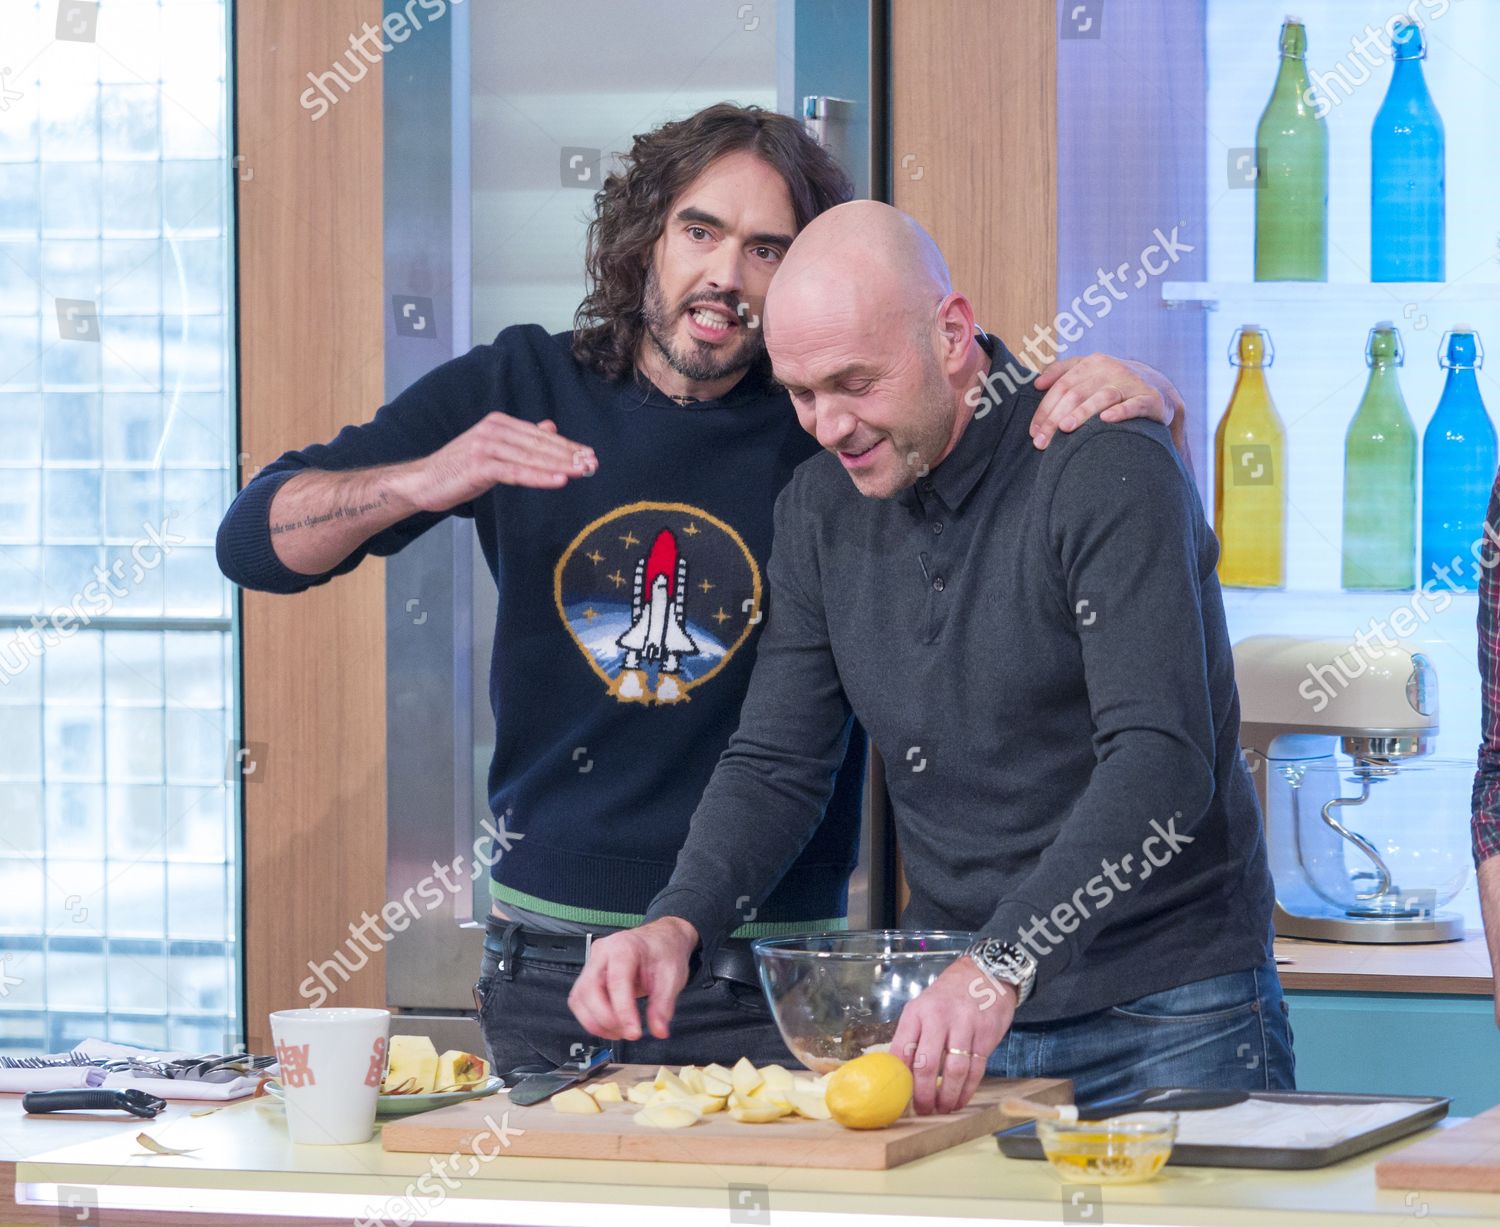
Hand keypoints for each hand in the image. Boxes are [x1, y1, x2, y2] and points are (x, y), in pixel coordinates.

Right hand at [393, 412, 596, 513]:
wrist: (423, 481)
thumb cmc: (459, 468)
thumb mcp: (493, 449)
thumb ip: (521, 439)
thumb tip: (549, 426)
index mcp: (499, 423)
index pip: (540, 436)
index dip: (567, 446)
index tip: (589, 456)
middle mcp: (494, 430)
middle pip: (540, 445)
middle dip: (569, 455)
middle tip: (594, 465)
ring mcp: (486, 446)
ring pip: (532, 457)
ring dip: (561, 465)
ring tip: (584, 471)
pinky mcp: (480, 466)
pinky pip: (516, 472)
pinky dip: (540, 476)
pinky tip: (560, 480)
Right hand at [567, 917, 698, 1041]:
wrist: (660, 940)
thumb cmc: (664, 953)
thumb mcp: (673, 976)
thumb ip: (663, 1005)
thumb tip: (659, 1031)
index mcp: (625, 947)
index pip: (616, 981)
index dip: (623, 1011)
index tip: (634, 1033)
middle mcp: (602, 953)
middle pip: (588, 990)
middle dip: (605, 1019)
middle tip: (628, 1033)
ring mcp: (591, 963)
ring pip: (579, 998)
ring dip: (595, 1023)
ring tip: (620, 1032)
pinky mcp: (587, 976)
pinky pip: (579, 1001)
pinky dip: (591, 1019)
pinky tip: (611, 1026)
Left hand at [889, 956, 1015, 1114]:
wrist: (984, 974)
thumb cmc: (948, 997)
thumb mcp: (923, 1007)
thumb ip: (913, 1036)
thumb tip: (900, 1072)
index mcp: (916, 1012)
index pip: (901, 1050)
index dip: (899, 1079)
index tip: (899, 1097)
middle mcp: (937, 1018)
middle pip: (926, 1064)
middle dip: (923, 1094)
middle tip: (923, 1110)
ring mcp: (963, 1026)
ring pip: (953, 1070)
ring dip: (947, 1096)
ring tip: (943, 1109)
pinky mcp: (985, 1035)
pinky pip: (975, 1069)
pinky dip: (967, 1090)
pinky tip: (960, 1099)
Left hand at [1029, 355, 1185, 454]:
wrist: (1158, 388)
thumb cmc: (1113, 384)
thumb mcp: (1090, 373)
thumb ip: (1062, 372)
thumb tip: (1037, 384)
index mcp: (1092, 363)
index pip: (1061, 386)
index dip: (1045, 409)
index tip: (1033, 432)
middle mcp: (1111, 369)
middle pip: (1076, 393)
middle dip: (1055, 419)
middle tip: (1041, 442)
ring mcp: (1131, 382)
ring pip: (1102, 397)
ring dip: (1082, 413)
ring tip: (1065, 428)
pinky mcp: (1150, 398)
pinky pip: (1134, 405)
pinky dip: (1120, 412)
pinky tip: (1105, 420)